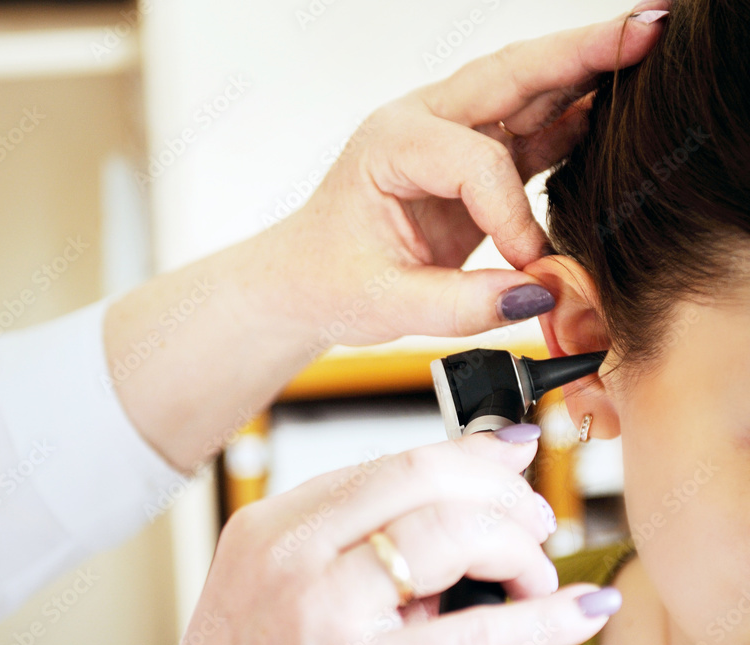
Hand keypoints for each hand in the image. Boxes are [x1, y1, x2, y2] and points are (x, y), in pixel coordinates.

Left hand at [103, 5, 665, 471]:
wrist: (305, 282)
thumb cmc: (326, 281)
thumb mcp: (382, 306)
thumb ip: (458, 305)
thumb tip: (536, 295)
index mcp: (392, 144)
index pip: (476, 161)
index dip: (511, 215)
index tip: (527, 265)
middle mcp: (422, 125)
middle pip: (510, 76)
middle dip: (580, 53)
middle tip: (650, 28)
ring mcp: (450, 137)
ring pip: (527, 92)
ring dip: (587, 72)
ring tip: (650, 48)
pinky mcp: (472, 162)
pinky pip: (532, 133)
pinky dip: (576, 120)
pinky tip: (618, 112)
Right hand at [107, 430, 619, 644]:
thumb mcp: (283, 596)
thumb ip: (361, 556)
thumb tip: (464, 524)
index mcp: (272, 526)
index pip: (387, 464)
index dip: (466, 455)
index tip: (511, 457)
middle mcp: (289, 553)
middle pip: (422, 478)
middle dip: (501, 491)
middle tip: (534, 521)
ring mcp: (319, 612)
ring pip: (449, 534)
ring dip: (517, 548)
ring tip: (533, 577)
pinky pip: (471, 634)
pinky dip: (541, 619)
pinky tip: (580, 613)